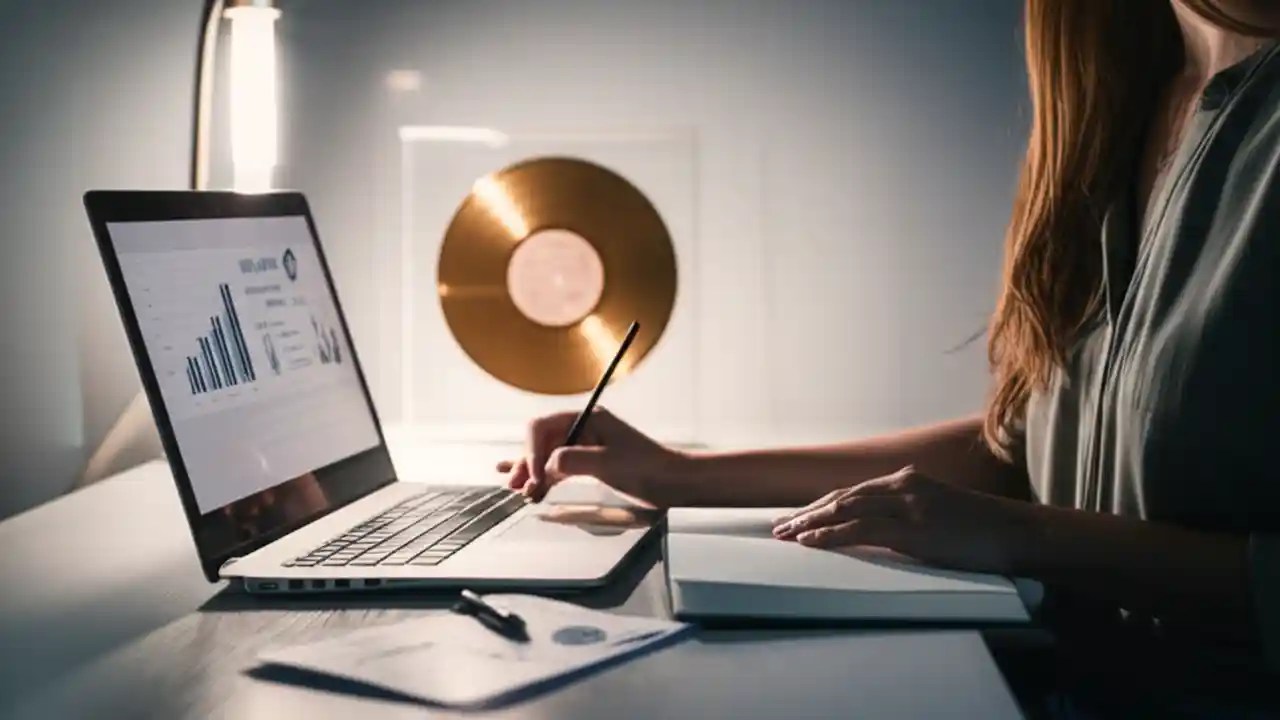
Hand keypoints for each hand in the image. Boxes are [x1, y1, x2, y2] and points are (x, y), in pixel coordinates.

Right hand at [497, 407, 686, 505]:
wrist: (672, 483)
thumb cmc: (648, 467)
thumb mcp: (610, 463)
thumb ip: (576, 460)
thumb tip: (548, 464)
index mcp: (588, 419)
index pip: (544, 427)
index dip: (532, 450)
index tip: (534, 476)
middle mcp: (582, 428)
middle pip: (541, 441)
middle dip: (526, 462)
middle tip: (516, 486)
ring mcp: (584, 446)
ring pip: (546, 456)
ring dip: (531, 472)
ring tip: (517, 491)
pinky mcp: (588, 463)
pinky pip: (557, 468)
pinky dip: (543, 478)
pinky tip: (530, 487)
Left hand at [771, 466, 1034, 574]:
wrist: (1018, 532)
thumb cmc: (982, 529)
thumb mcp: (939, 512)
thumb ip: (909, 514)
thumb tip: (880, 529)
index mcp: (908, 480)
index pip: (853, 492)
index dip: (821, 504)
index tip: (797, 516)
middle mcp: (903, 486)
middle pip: (842, 497)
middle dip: (807, 512)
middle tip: (778, 528)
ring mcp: (908, 505)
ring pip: (844, 510)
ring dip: (809, 523)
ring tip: (785, 536)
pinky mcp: (913, 529)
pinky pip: (860, 531)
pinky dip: (829, 535)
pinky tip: (809, 542)